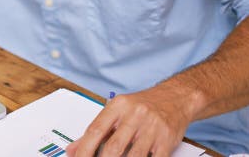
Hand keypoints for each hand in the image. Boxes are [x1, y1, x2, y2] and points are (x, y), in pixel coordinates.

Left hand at [66, 84, 194, 156]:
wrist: (175, 97)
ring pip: (133, 156)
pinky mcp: (166, 139)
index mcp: (118, 106)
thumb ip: (96, 130)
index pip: (95, 130)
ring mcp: (151, 127)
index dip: (84, 150)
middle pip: (113, 147)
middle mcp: (134, 115)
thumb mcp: (117, 111)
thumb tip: (73, 149)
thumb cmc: (143, 105)